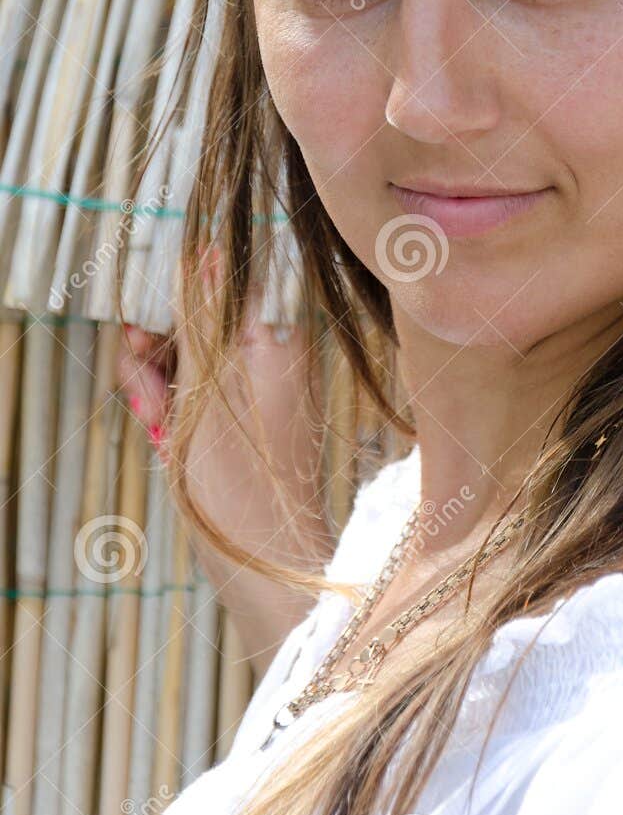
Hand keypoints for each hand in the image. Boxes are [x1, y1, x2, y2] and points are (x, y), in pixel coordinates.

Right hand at [113, 247, 335, 673]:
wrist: (268, 565)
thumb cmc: (240, 481)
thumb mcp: (207, 389)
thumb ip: (204, 320)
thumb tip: (209, 249)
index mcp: (280, 337)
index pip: (226, 276)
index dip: (180, 294)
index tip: (152, 327)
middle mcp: (276, 355)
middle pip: (203, 317)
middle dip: (161, 347)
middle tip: (150, 390)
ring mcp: (261, 388)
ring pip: (193, 355)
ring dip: (160, 380)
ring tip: (156, 420)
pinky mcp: (244, 418)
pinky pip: (201, 390)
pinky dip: (174, 407)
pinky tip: (161, 433)